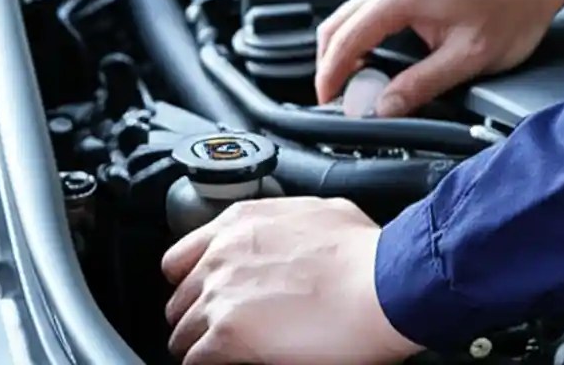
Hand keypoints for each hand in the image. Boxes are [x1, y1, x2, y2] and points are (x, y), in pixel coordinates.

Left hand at [162, 197, 421, 364]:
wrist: (384, 283)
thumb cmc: (366, 252)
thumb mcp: (322, 214)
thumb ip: (288, 226)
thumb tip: (292, 238)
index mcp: (241, 223)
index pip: (183, 256)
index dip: (196, 280)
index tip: (210, 294)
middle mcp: (222, 255)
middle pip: (179, 298)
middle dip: (199, 315)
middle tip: (224, 328)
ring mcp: (220, 295)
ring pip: (182, 333)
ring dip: (202, 343)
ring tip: (226, 352)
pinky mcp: (227, 334)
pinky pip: (194, 359)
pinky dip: (209, 362)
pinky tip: (230, 361)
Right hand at [316, 0, 563, 116]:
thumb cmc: (508, 14)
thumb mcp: (466, 60)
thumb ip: (420, 86)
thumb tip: (383, 108)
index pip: (346, 39)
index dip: (331, 75)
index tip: (327, 101)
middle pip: (337, 25)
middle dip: (331, 65)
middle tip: (337, 100)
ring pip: (349, 18)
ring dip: (344, 52)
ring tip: (355, 86)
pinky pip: (367, 12)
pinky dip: (360, 39)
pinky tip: (372, 62)